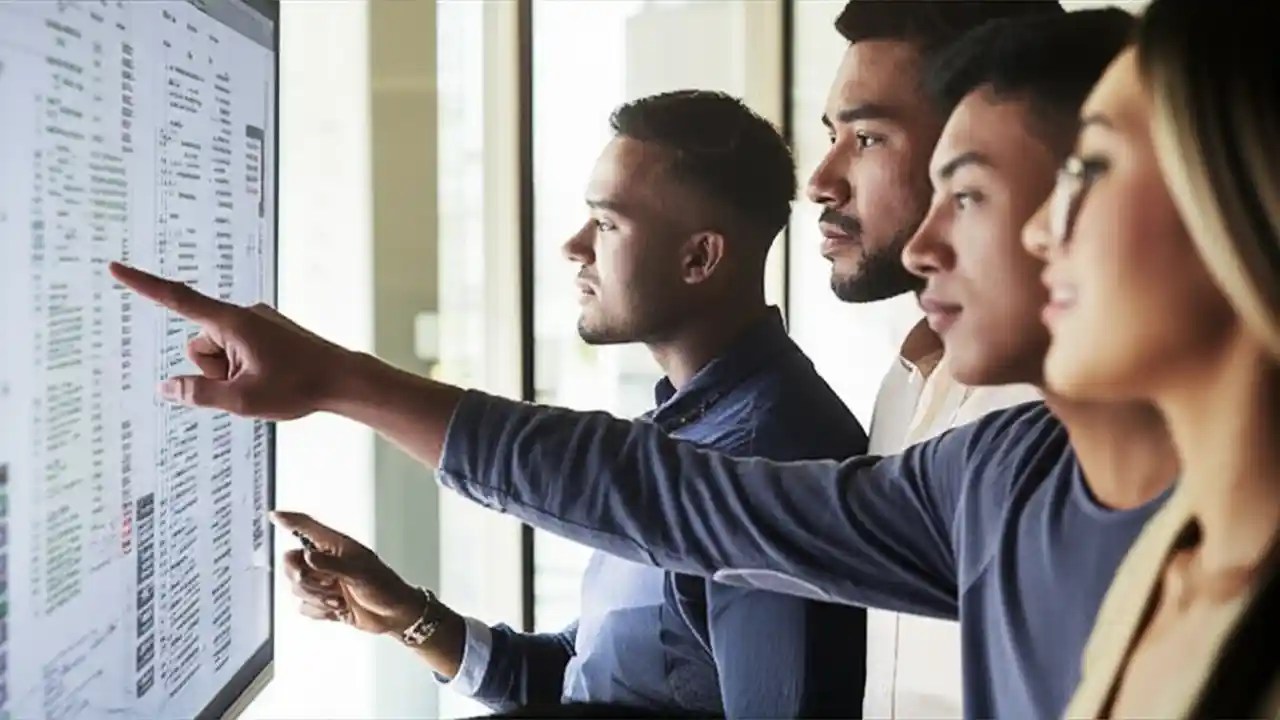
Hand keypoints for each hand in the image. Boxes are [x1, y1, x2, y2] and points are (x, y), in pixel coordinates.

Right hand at [108, 262, 351, 419]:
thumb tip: (166, 388)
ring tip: (266, 381)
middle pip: (199, 346)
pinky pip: (237, 352)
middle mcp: (242, 314)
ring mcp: (256, 322)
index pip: (177, 300)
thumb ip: (199, 394)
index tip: (115, 268)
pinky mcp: (266, 331)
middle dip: (212, 370)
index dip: (143, 285)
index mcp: (232, 322)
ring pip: (218, 353)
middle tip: (250, 384)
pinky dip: (244, 369)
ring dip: (230, 372)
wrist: (342, 380)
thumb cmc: (298, 387)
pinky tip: (273, 377)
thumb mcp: (242, 400)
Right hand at [271, 511, 425, 636]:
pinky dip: (318, 611)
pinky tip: (337, 610)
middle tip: (325, 584)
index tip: (274, 515)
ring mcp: (324, 583)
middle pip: (291, 562)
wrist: (394, 616)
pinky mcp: (324, 602)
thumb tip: (308, 556)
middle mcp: (327, 563)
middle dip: (303, 577)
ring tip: (339, 599)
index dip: (290, 520)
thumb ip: (332, 565)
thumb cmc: (385, 588)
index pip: (308, 528)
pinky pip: (304, 607)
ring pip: (296, 587)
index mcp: (337, 547)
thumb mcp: (360, 573)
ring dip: (315, 597)